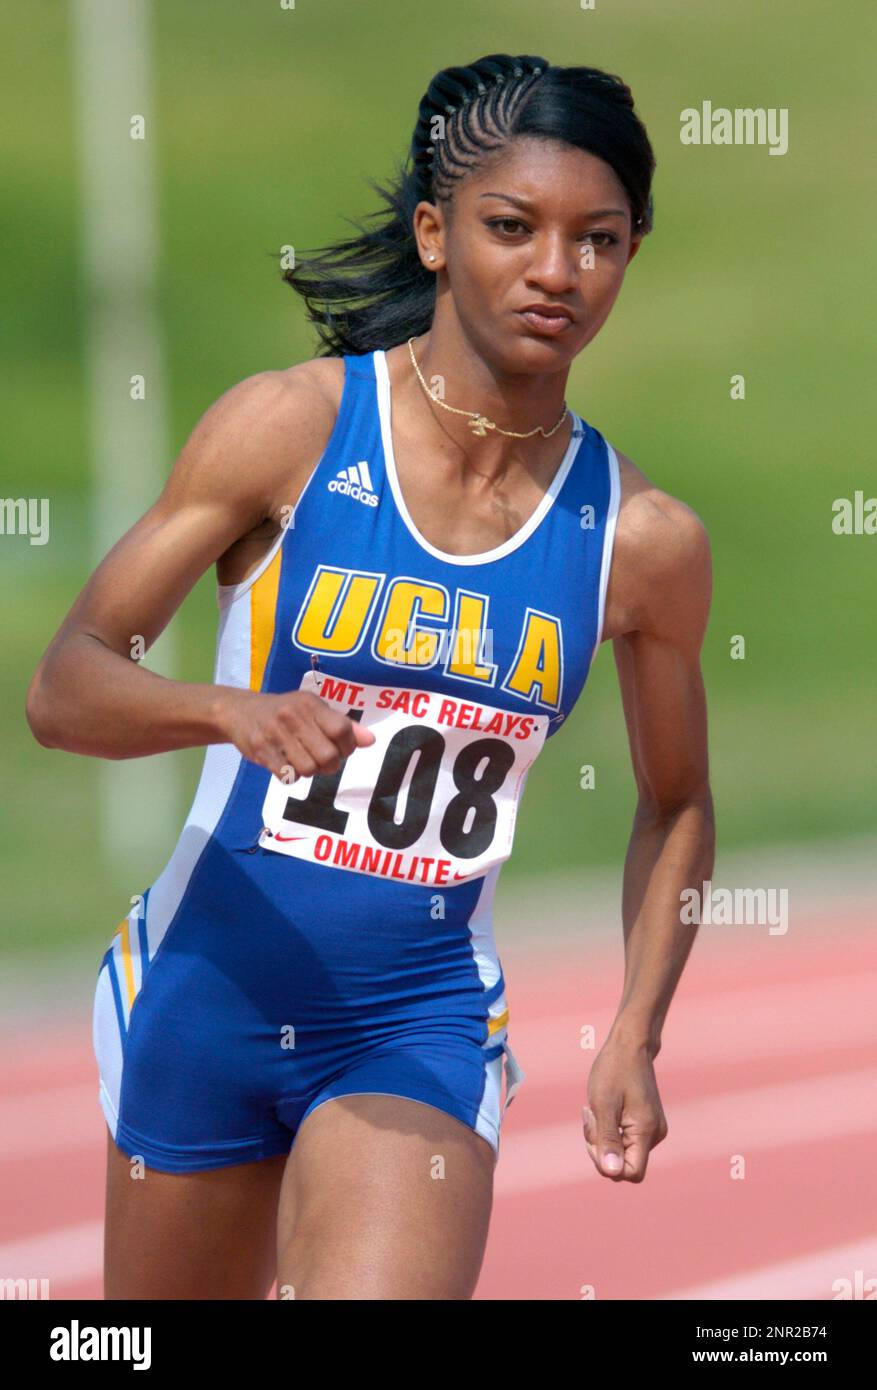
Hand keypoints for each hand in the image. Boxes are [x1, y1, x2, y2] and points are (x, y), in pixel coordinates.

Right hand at [222, 687, 375, 781]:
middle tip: (323, 761)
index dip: (348, 746)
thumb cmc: (285, 712)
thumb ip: (342, 725)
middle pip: (328, 755)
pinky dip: (291, 776)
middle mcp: (293, 715)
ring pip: (309, 769)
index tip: (342, 749)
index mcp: (310, 704)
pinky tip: (286, 764)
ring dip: (310, 771)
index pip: (341, 730)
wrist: (239, 711)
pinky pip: (287, 776)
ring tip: (303, 761)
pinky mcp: (261, 750)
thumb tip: (370, 740)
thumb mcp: (312, 710)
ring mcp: (275, 733)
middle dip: (330, 765)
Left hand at [582, 1037, 667, 1181]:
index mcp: (647, 1132)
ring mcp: (653, 1129)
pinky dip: (611, 1129)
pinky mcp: (648, 1123)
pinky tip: (604, 1110)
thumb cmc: (614, 1071)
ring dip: (603, 1136)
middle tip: (591, 1117)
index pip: (631, 1173)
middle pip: (624, 1164)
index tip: (595, 1137)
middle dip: (601, 1147)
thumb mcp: (603, 1105)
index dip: (608, 1164)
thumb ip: (607, 1140)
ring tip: (595, 1109)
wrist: (631, 1045)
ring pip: (623, 1151)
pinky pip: (626, 1140)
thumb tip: (611, 1173)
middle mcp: (655, 1135)